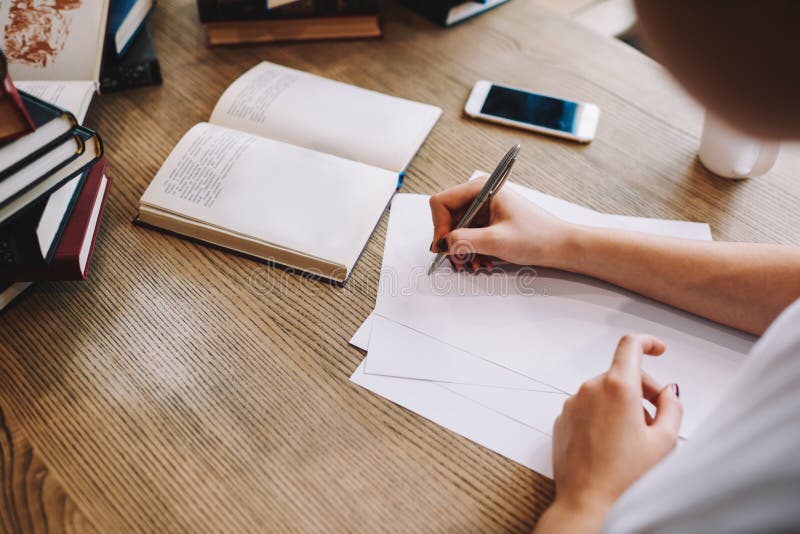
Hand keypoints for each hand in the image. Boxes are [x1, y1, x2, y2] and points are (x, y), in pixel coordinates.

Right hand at [429, 179, 575, 270]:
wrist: (561, 246)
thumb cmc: (537, 237)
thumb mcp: (495, 241)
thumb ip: (463, 240)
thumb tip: (441, 244)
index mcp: (482, 189)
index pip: (442, 202)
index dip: (439, 226)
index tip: (444, 246)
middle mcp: (481, 195)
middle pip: (448, 218)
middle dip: (451, 242)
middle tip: (458, 261)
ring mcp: (485, 208)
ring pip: (457, 229)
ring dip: (462, 250)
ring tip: (473, 265)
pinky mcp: (489, 221)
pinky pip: (469, 235)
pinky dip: (471, 251)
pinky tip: (482, 262)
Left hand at [535, 334, 681, 532]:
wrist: (585, 499)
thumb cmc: (623, 475)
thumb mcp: (665, 441)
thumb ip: (672, 407)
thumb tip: (669, 392)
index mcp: (617, 387)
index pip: (631, 345)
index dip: (648, 342)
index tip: (658, 349)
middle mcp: (591, 389)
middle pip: (622, 373)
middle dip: (643, 389)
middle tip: (657, 417)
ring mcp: (573, 403)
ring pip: (605, 392)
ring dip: (623, 405)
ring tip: (635, 437)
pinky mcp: (563, 418)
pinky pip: (588, 407)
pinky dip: (603, 415)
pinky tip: (613, 443)